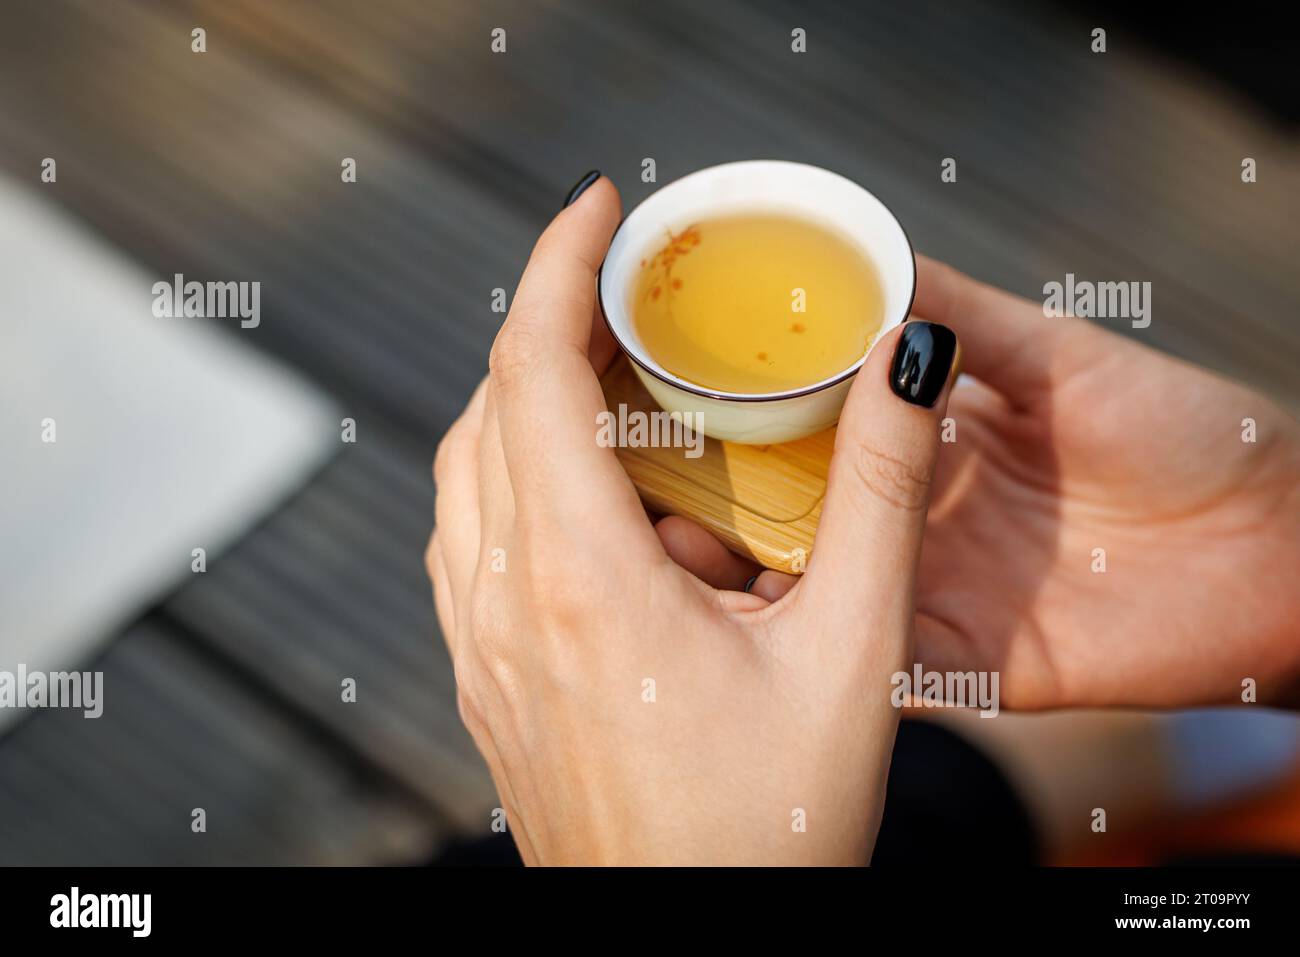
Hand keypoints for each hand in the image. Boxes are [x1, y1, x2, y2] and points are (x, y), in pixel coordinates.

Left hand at [425, 176, 958, 863]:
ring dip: (529, 407)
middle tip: (635, 296)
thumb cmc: (771, 833)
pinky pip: (475, 546)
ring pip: (470, 477)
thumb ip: (880, 496)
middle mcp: (506, 606)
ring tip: (621, 392)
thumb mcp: (853, 656)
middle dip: (553, 326)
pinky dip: (520, 485)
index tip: (599, 201)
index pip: (531, 370)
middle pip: (491, 409)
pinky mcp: (491, 689)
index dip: (557, 263)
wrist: (689, 952)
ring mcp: (484, 652)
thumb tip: (905, 365)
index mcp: (581, 582)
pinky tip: (602, 514)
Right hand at [674, 258, 1299, 709]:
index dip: (752, 422)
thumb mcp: (1057, 354)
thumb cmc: (1187, 430)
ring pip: (829, 595)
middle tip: (659, 493)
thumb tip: (867, 267)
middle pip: (809, 518)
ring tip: (689, 568)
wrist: (1284, 547)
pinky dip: (830, 661)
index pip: (821, 431)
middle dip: (733, 512)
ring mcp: (940, 591)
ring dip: (765, 589)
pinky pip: (886, 668)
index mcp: (934, 441)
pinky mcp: (972, 663)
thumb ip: (963, 319)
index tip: (682, 400)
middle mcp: (922, 517)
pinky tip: (773, 642)